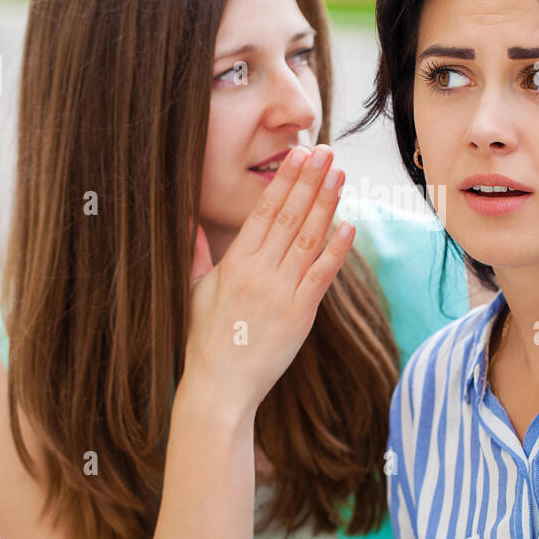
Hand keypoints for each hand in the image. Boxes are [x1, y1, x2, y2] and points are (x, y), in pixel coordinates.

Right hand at [182, 144, 352, 411]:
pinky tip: (349, 226)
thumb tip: (189, 221)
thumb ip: (195, 252)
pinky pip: (322, 276)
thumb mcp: (194, 290)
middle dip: (309, 181)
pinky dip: (337, 250)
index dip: (284, 180)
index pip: (263, 211)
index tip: (299, 155)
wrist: (220, 386)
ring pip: (308, 239)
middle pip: (289, 217)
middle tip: (326, 152)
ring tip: (340, 175)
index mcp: (233, 263)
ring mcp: (280, 293)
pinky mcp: (299, 315)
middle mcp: (258, 273)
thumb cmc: (205, 339)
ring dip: (326, 205)